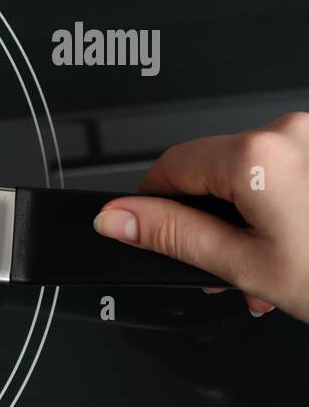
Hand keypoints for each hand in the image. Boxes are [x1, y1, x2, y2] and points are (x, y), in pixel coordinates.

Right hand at [93, 111, 308, 321]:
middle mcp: (290, 132)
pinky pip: (289, 172)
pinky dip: (281, 207)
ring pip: (253, 174)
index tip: (145, 233)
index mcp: (257, 155)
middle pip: (213, 169)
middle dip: (208, 219)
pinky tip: (295, 250)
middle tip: (220, 271)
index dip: (150, 206)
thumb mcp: (244, 266)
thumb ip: (171, 236)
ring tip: (268, 274)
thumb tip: (116, 218)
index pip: (170, 166)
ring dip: (248, 218)